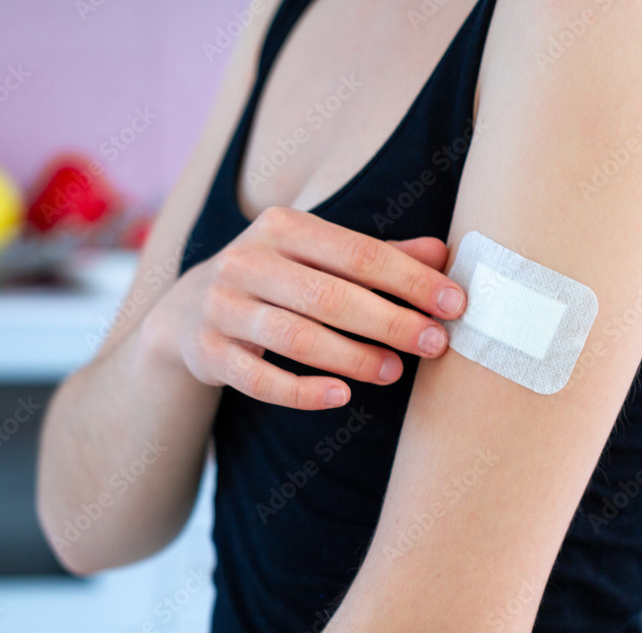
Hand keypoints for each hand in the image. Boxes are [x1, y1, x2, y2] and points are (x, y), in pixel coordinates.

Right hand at [142, 207, 466, 409]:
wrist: (186, 311)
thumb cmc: (274, 278)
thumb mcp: (316, 255)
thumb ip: (377, 255)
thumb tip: (442, 253)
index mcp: (282, 227)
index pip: (358, 252)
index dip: (410, 280)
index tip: (455, 304)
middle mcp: (247, 260)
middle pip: (329, 295)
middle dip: (390, 321)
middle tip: (436, 344)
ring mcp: (222, 307)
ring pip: (295, 337)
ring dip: (352, 357)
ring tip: (394, 371)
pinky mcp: (208, 352)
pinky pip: (259, 379)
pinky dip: (302, 391)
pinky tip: (342, 396)